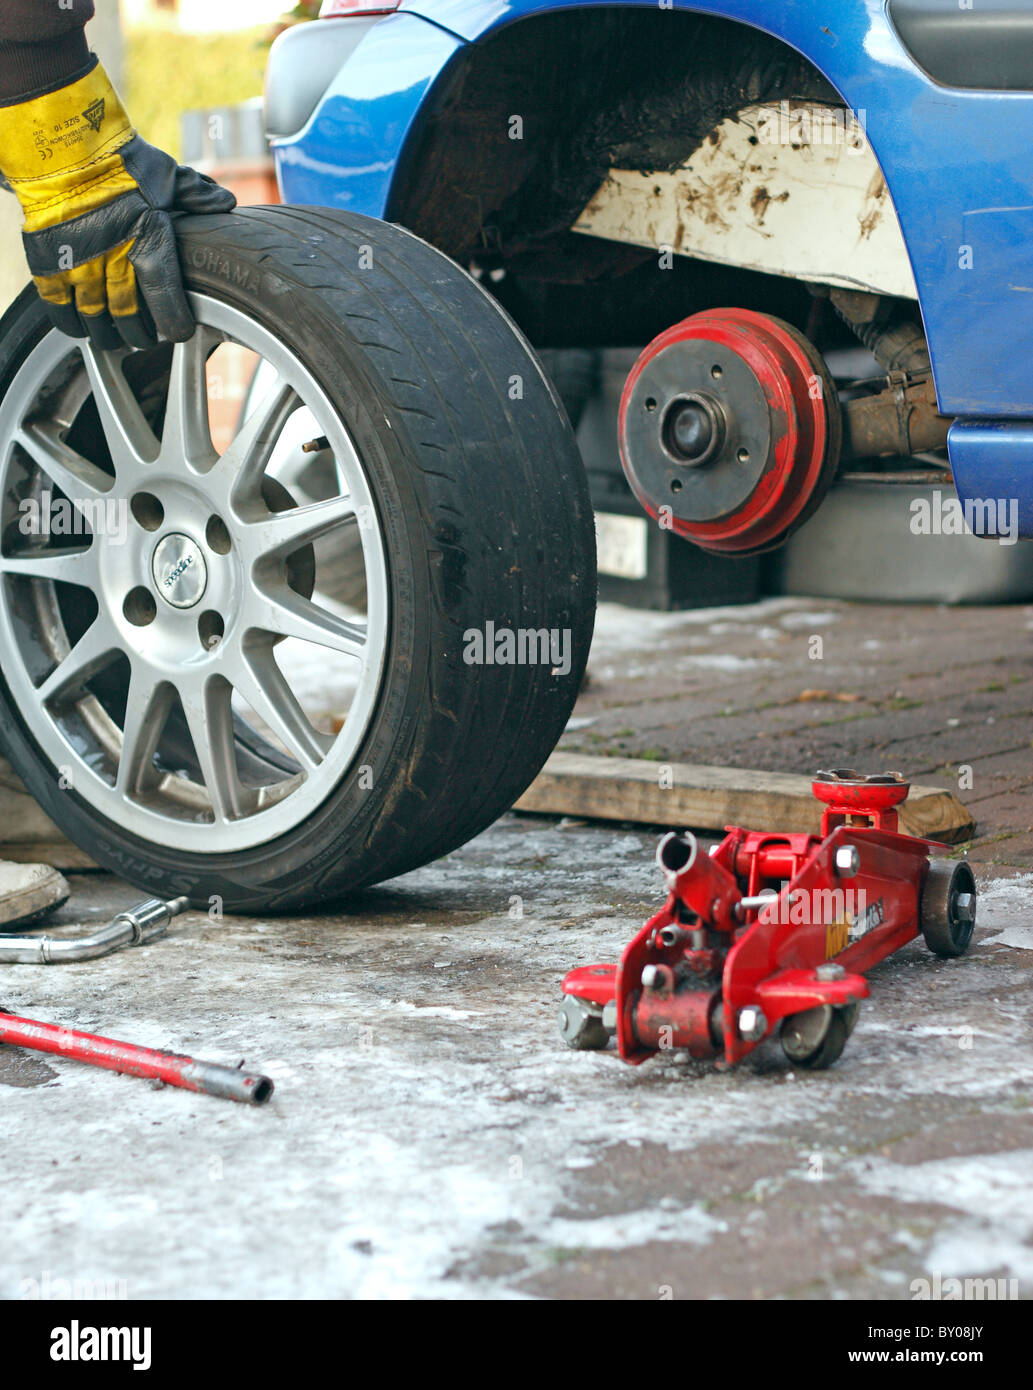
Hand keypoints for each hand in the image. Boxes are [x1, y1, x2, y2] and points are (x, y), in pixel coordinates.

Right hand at [0, 60, 235, 348]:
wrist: (63, 145)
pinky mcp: (47, 263)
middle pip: (128, 318)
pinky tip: (81, 328)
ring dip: (107, 333)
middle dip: (139, 334)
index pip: (165, 301)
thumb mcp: (165, 175)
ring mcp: (78, 266)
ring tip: (115, 337)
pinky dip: (70, 322)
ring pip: (94, 318)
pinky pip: (58, 307)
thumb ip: (195, 194)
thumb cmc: (118, 159)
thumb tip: (227, 202)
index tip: (180, 332)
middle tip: (145, 338)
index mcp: (148, 244)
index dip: (174, 323)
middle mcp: (113, 262)